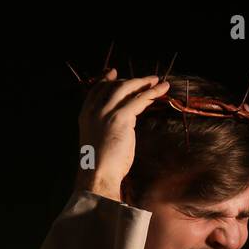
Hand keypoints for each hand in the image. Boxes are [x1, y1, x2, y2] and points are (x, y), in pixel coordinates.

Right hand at [75, 69, 169, 197]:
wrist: (98, 175)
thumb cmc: (101, 167)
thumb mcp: (100, 142)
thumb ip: (108, 127)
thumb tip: (125, 123)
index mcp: (86, 115)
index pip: (96, 89)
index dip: (105, 79)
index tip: (113, 73)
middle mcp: (95, 110)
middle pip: (114, 86)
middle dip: (131, 81)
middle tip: (145, 79)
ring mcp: (107, 112)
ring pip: (127, 89)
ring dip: (144, 82)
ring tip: (157, 81)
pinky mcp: (121, 117)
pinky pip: (140, 99)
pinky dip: (152, 92)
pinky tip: (162, 89)